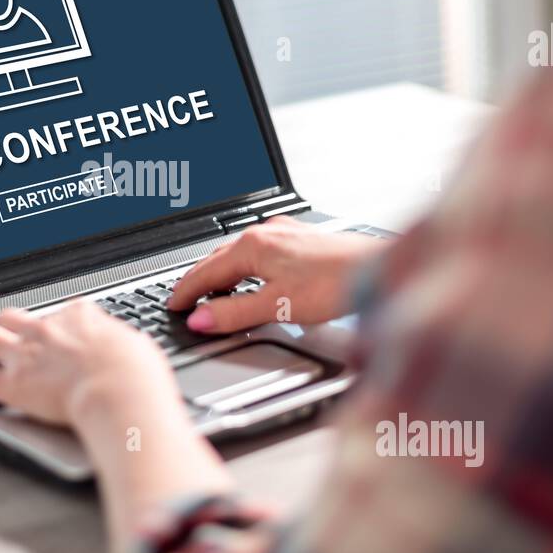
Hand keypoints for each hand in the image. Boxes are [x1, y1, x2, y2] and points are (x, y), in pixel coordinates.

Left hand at [0, 302, 234, 551]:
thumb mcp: (139, 347)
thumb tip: (131, 349)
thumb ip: (125, 346)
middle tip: (2, 337)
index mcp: (80, 316)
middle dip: (4, 327)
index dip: (55, 323)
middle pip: (13, 318)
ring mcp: (26, 354)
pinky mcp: (12, 383)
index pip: (61, 312)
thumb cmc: (135, 373)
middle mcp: (47, 329)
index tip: (56, 331)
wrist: (119, 390)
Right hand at [166, 217, 388, 333]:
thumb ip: (235, 314)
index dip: (186, 291)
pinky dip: (246, 268)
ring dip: (222, 274)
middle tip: (184, 301)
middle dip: (199, 280)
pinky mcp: (302, 240)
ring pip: (240, 254)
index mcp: (254, 245)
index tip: (172, 305)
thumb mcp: (277, 306)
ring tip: (212, 294)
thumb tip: (201, 319)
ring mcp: (286, 233)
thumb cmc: (337, 284)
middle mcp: (267, 232)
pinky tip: (252, 278)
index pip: (206, 271)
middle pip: (219, 259)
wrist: (379, 270)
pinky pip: (261, 252)